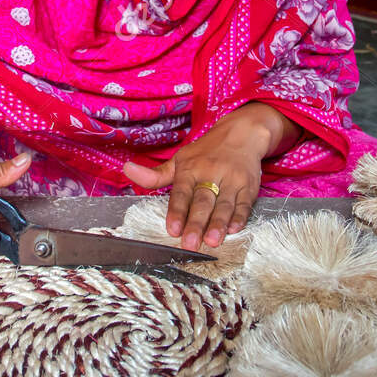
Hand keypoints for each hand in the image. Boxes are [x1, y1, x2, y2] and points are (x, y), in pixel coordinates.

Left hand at [121, 103, 294, 249]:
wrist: (243, 133)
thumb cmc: (207, 151)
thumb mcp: (180, 160)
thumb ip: (155, 175)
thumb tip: (127, 170)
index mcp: (191, 168)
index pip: (182, 193)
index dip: (177, 211)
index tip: (173, 230)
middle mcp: (211, 173)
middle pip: (203, 201)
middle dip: (196, 223)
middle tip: (190, 244)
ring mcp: (232, 180)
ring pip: (224, 204)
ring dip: (219, 224)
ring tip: (213, 241)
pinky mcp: (249, 186)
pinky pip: (244, 203)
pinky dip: (240, 217)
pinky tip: (234, 229)